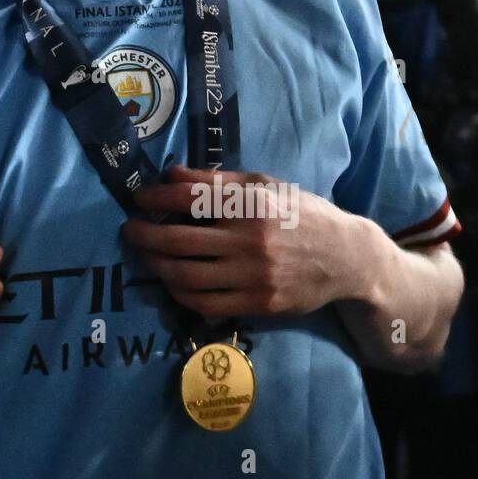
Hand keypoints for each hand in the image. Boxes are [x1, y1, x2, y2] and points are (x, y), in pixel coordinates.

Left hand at [121, 165, 370, 319]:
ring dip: (156, 266)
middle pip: (179, 240)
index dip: (155, 198)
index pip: (189, 198)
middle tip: (130, 230)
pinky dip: (179, 293)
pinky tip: (172, 281)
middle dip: (144, 235)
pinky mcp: (259, 304)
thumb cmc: (301, 213)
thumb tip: (172, 174)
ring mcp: (254, 276)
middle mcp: (251, 240)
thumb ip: (218, 181)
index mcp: (252, 204)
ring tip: (147, 255)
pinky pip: (205, 303)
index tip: (139, 199)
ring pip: (186, 276)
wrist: (347, 258)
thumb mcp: (266, 185)